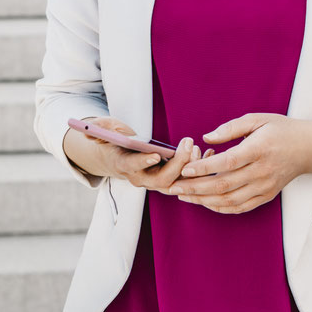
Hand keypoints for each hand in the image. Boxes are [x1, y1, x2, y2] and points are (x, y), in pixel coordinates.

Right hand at [62, 117, 214, 189]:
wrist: (115, 158)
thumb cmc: (112, 141)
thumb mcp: (104, 129)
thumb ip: (106, 128)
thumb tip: (113, 131)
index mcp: (123, 164)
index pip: (132, 166)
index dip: (143, 162)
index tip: (155, 154)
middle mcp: (140, 178)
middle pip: (162, 180)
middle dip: (178, 163)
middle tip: (188, 143)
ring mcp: (154, 182)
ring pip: (177, 183)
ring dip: (190, 168)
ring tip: (195, 147)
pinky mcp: (167, 181)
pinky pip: (185, 180)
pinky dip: (198, 168)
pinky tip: (208, 152)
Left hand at [167, 112, 308, 213]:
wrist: (308, 148)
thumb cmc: (281, 130)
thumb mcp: (257, 119)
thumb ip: (231, 128)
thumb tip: (206, 137)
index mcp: (259, 149)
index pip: (227, 162)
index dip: (204, 167)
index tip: (185, 168)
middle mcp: (262, 171)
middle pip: (224, 185)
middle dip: (195, 187)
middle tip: (174, 187)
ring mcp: (265, 187)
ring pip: (229, 200)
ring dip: (204, 200)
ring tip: (184, 196)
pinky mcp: (266, 196)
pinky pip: (240, 207)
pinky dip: (220, 207)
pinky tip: (205, 202)